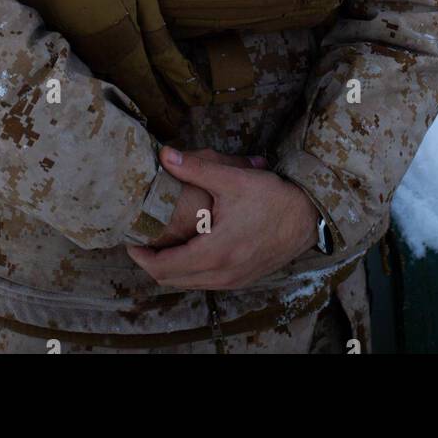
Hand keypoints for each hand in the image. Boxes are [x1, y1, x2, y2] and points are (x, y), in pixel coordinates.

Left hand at [126, 146, 319, 288]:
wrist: (308, 217)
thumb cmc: (272, 198)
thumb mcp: (232, 179)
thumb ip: (195, 169)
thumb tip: (164, 155)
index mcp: (214, 253)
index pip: (164, 267)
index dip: (141, 256)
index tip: (129, 240)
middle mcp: (221, 274)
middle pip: (171, 280)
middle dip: (151, 263)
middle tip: (140, 240)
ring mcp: (232, 280)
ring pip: (188, 283)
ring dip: (170, 268)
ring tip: (160, 243)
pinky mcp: (241, 279)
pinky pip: (205, 282)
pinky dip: (189, 270)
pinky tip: (189, 247)